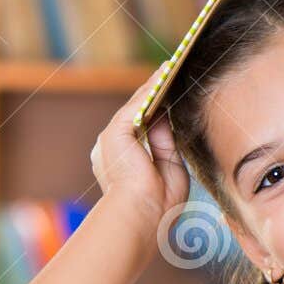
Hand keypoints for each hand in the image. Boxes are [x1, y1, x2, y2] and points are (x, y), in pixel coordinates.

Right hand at [90, 69, 189, 220]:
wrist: (142, 216)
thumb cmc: (158, 204)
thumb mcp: (168, 166)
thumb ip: (165, 140)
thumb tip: (166, 114)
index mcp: (121, 163)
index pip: (141, 131)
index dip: (158, 112)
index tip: (173, 97)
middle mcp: (110, 150)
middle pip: (137, 115)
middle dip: (156, 95)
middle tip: (174, 73)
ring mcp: (109, 141)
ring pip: (135, 106)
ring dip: (154, 86)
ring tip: (171, 67)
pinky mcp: (113, 134)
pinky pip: (134, 106)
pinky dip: (150, 89)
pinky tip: (165, 73)